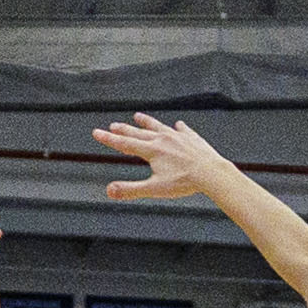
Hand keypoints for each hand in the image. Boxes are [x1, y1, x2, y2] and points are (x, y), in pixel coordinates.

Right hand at [94, 113, 229, 201]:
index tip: (96, 132)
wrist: (211, 173)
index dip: (109, 139)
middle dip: (123, 129)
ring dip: (147, 122)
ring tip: (138, 116)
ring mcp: (178, 137)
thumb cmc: (184, 182)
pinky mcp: (192, 139)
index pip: (124, 143)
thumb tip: (109, 191)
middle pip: (138, 133)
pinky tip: (178, 125)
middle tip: (112, 125)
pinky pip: (183, 130)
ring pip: (159, 127)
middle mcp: (163, 139)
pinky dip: (179, 128)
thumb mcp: (154, 189)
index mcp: (151, 150)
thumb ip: (130, 190)